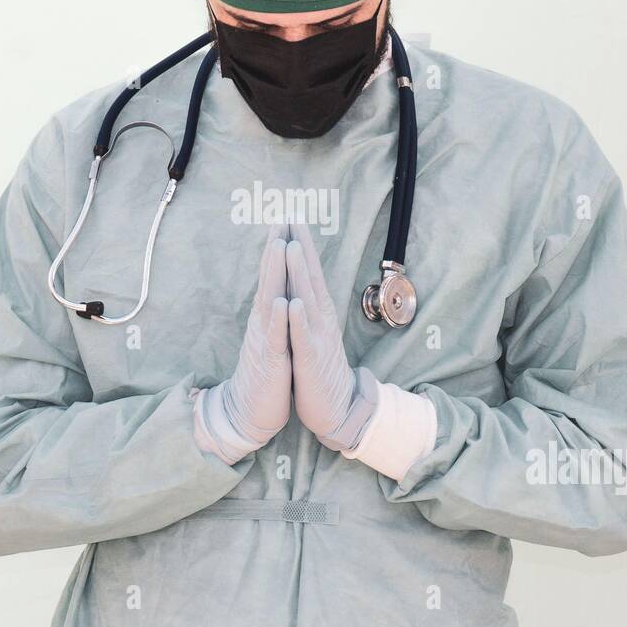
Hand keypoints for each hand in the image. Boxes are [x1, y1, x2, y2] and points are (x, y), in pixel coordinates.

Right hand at [195, 224, 291, 462]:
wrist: (250, 411)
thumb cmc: (267, 373)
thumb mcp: (274, 336)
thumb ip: (276, 311)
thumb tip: (281, 286)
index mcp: (269, 316)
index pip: (275, 276)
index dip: (280, 248)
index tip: (286, 220)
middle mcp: (264, 322)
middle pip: (269, 279)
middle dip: (275, 249)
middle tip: (280, 219)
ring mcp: (266, 339)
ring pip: (270, 300)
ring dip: (274, 274)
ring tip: (279, 246)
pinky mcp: (271, 361)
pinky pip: (275, 337)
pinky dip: (279, 319)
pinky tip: (282, 300)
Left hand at [285, 221, 379, 450]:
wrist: (336, 410)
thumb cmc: (318, 370)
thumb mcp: (311, 332)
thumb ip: (307, 306)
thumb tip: (299, 280)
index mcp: (316, 313)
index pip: (307, 272)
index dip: (299, 244)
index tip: (291, 216)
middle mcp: (320, 320)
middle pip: (309, 277)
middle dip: (300, 246)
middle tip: (292, 215)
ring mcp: (317, 339)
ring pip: (307, 301)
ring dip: (298, 274)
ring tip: (290, 246)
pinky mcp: (310, 361)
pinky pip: (303, 338)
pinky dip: (298, 320)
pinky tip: (293, 302)